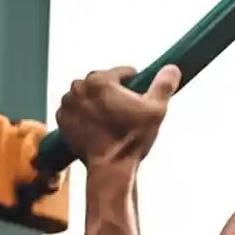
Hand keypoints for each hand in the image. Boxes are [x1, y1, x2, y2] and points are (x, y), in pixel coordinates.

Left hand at [56, 65, 181, 166]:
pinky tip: (97, 127)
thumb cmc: (132, 138)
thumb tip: (172, 68)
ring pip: (87, 95)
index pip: (121, 72)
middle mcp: (79, 87)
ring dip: (97, 103)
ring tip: (111, 120)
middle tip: (125, 112)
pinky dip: (84, 115)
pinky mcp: (62, 119)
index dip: (134, 83)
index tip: (139, 96)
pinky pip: (75, 110)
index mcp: (100, 80)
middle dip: (113, 93)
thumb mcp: (156, 110)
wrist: (110, 166)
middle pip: (102, 83)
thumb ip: (163, 86)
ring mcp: (68, 104)